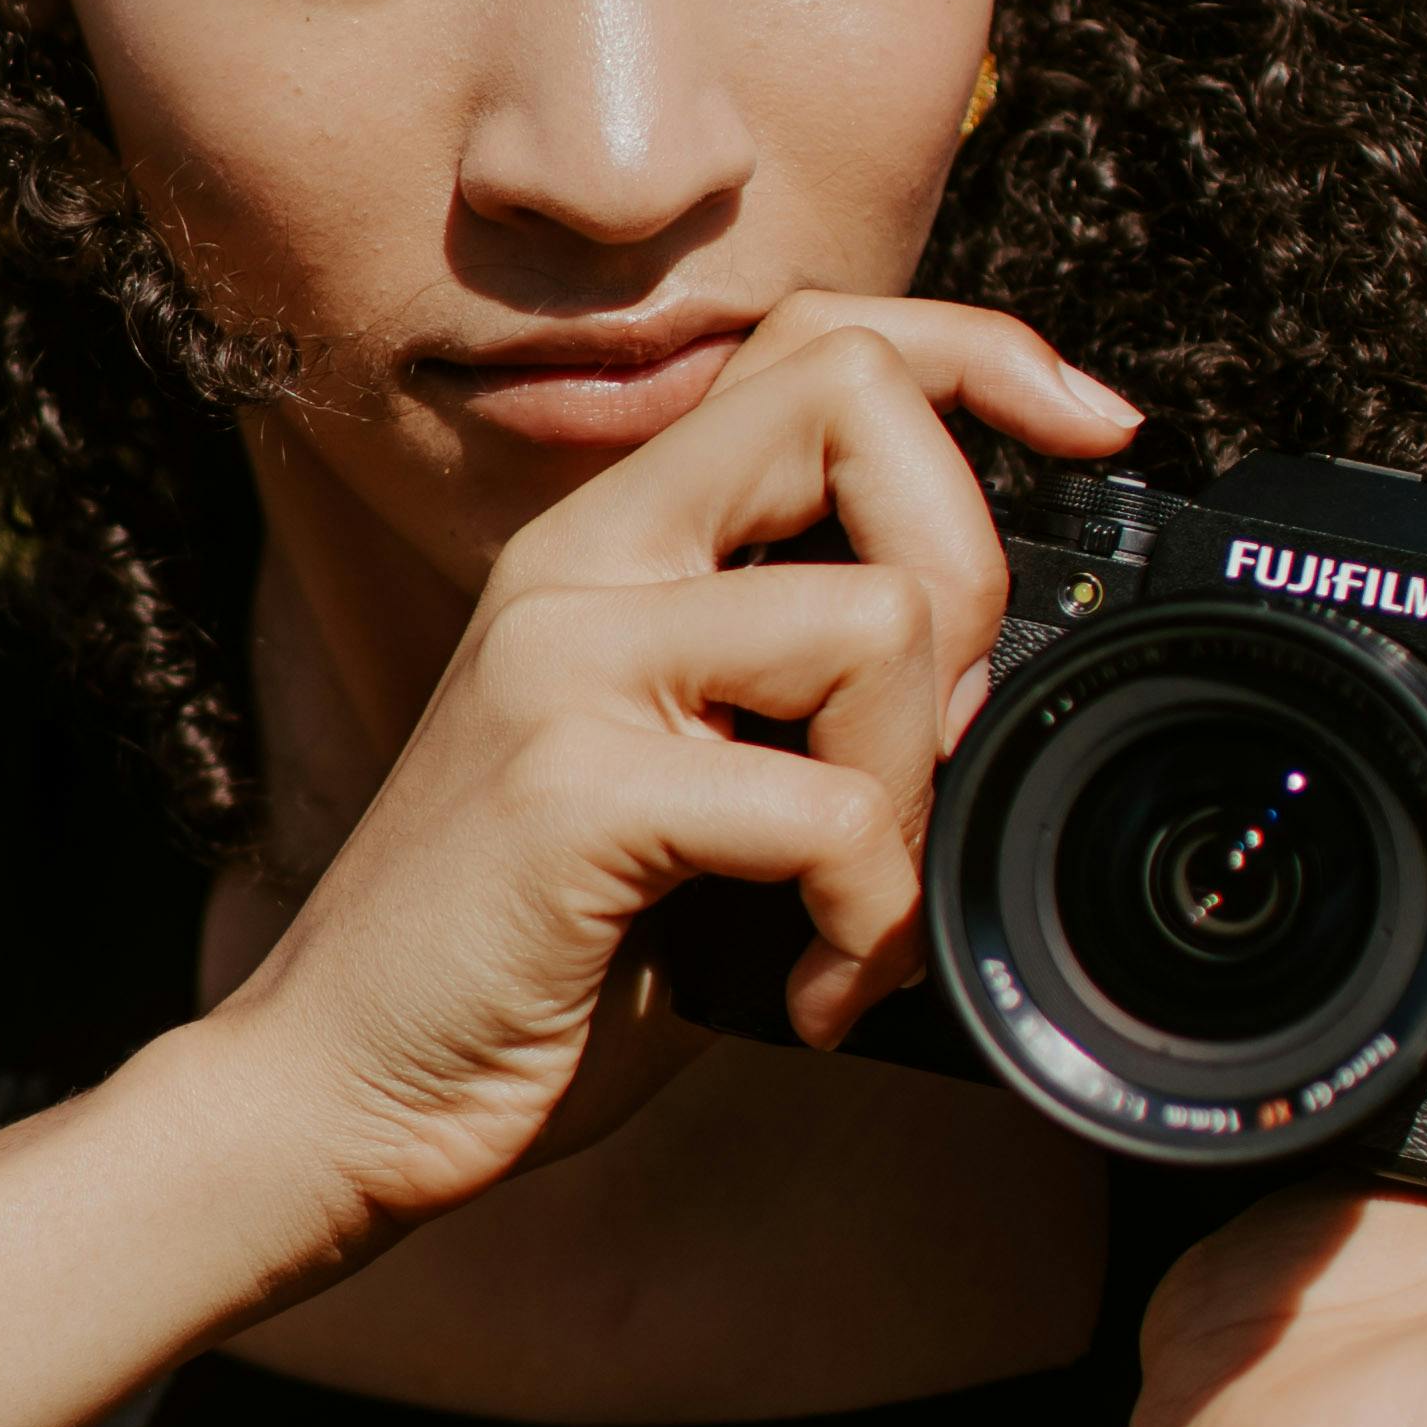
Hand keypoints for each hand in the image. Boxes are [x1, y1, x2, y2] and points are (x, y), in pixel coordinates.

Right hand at [214, 296, 1135, 1245]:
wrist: (336, 1087)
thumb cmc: (528, 955)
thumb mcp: (676, 775)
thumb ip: (791, 691)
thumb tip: (989, 679)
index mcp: (615, 543)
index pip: (817, 339)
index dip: (980, 353)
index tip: (1090, 428)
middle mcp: (585, 563)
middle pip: (859, 404)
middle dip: (974, 578)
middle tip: (933, 753)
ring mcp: (568, 662)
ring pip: (877, 614)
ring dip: (917, 788)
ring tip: (851, 903)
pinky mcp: (573, 787)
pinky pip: (830, 808)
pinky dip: (867, 918)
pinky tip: (814, 988)